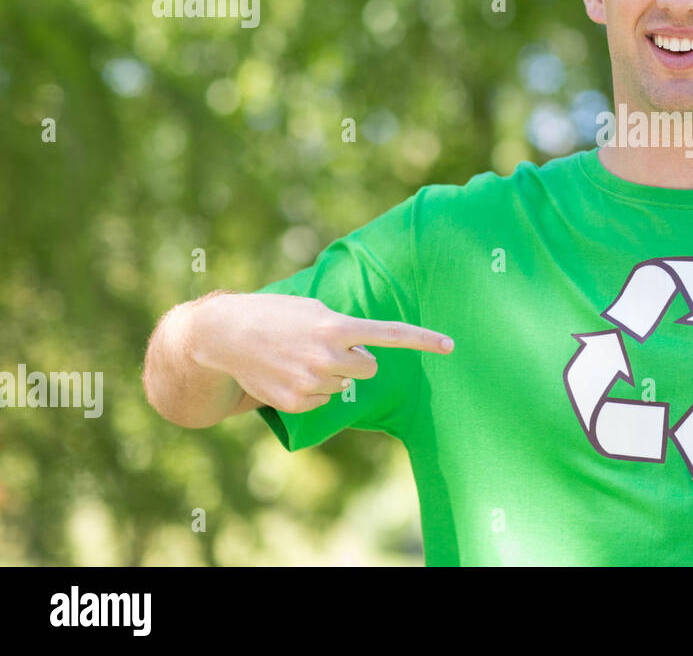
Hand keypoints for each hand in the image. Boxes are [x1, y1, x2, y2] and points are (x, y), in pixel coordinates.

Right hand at [188, 292, 453, 414]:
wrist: (224, 335)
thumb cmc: (275, 315)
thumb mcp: (313, 309)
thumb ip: (344, 329)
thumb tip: (365, 357)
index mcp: (335, 327)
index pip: (389, 334)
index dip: (422, 339)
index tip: (450, 345)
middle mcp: (327, 357)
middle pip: (368, 367)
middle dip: (356, 360)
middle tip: (329, 347)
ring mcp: (311, 382)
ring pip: (344, 385)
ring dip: (330, 373)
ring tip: (298, 357)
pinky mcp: (295, 402)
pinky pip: (322, 401)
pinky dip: (311, 390)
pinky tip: (287, 374)